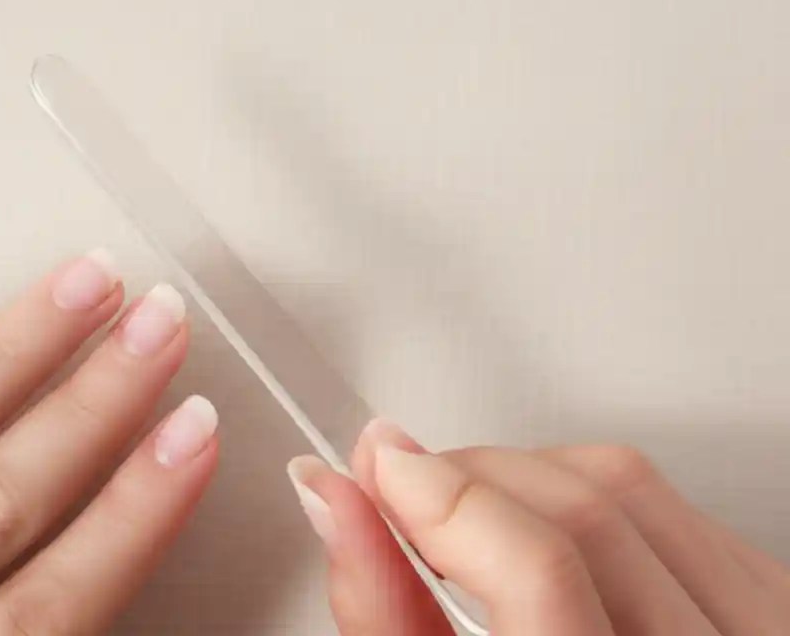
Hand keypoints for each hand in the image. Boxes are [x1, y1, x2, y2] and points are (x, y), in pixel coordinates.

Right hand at [290, 419, 789, 634]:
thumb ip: (385, 613)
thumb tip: (339, 504)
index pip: (539, 570)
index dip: (441, 495)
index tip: (378, 466)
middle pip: (586, 507)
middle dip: (468, 474)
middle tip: (397, 482)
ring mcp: (757, 634)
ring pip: (631, 487)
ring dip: (521, 477)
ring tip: (461, 514)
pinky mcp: (769, 601)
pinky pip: (673, 502)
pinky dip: (584, 494)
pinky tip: (540, 532)